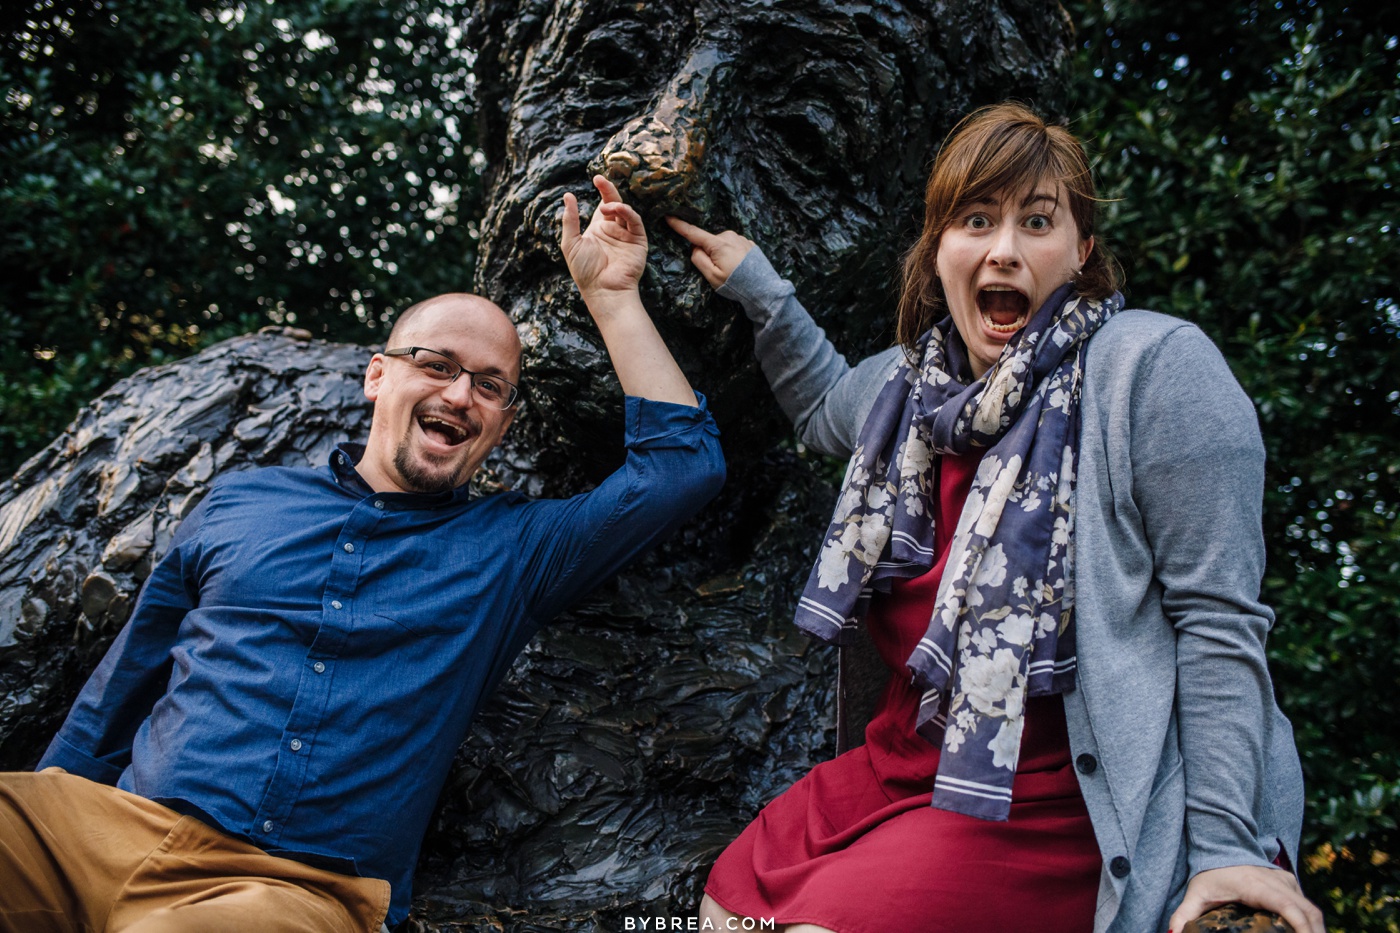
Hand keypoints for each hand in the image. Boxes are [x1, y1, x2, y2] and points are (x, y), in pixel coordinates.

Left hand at [561, 175, 646, 302]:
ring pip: (625, 211)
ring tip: (605, 206)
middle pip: (614, 204)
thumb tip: (568, 196)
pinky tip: (617, 209)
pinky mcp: (638, 241)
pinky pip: (635, 222)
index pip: (602, 206)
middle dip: (608, 190)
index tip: (595, 179)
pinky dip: (627, 212)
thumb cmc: (584, 271)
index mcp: (599, 230)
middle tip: (599, 178)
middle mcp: (614, 230)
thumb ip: (570, 219)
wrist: (603, 290)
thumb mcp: (571, 242)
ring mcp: (627, 235)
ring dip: (615, 203)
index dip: (601, 192)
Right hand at [665, 216, 754, 288]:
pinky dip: (732, 256)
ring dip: (721, 255)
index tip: (669, 217)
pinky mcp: (749, 244)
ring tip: (733, 272)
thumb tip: (695, 248)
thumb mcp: (712, 276)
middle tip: (719, 272)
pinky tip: (739, 268)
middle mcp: (730, 236)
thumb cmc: (736, 284)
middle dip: (709, 254)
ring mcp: (741, 239)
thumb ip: (699, 259)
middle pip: (709, 242)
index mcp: (718, 244)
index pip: (694, 233)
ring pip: (721, 245)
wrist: (764, 289)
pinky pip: (733, 247)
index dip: (680, 226)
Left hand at [1169, 865, 1323, 932]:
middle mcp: (1277, 882)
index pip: (1288, 907)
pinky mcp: (1290, 883)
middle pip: (1307, 912)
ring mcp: (1286, 881)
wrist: (1221, 846)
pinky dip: (1311, 922)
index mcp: (1256, 886)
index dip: (1301, 927)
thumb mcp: (1196, 894)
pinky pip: (1307, 905)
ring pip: (1311, 909)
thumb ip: (1185, 916)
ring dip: (1316, 929)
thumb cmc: (1210, 873)